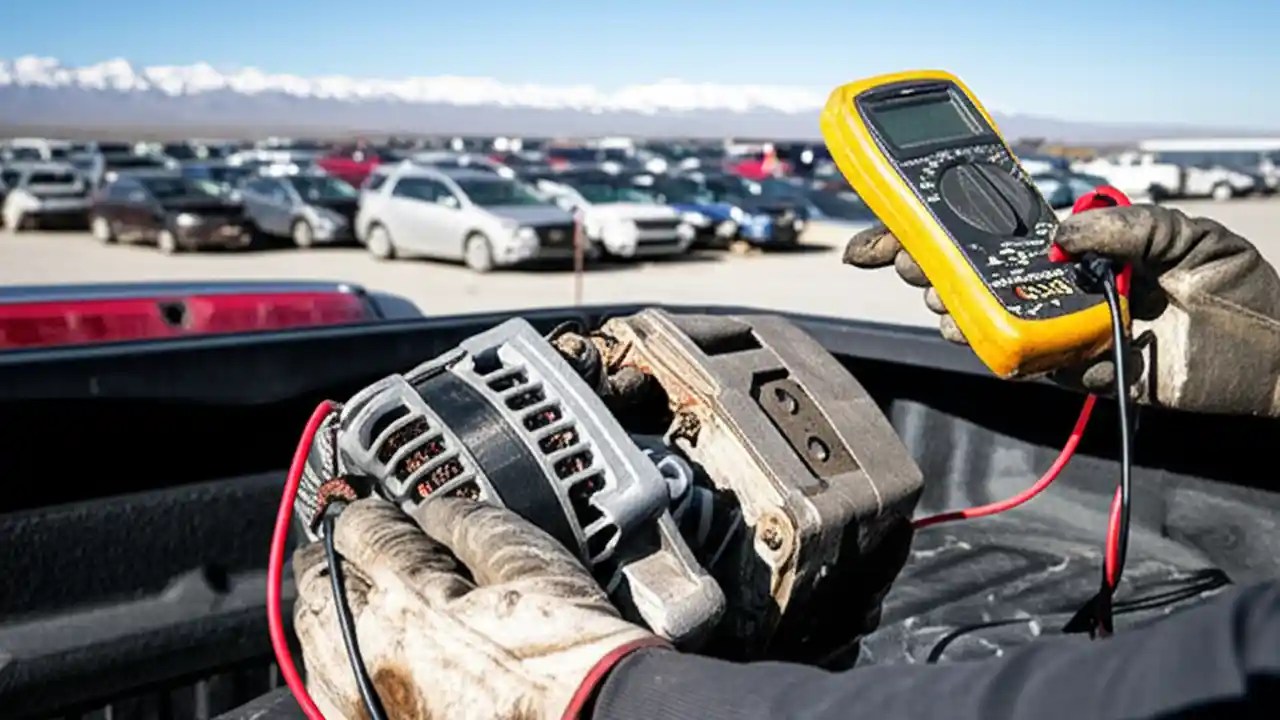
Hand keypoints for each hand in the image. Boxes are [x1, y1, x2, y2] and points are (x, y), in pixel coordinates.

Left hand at [292, 497, 666, 719]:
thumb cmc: (574, 659)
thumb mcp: (534, 566)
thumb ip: (473, 526)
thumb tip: (436, 511)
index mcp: (410, 600)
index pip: (360, 529)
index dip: (370, 508)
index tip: (379, 506)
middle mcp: (373, 655)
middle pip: (319, 582)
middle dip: (336, 553)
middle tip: (355, 539)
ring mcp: (366, 704)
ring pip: (312, 640)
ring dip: (328, 605)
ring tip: (351, 588)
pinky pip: (326, 688)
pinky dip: (331, 660)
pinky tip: (359, 652)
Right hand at [843, 205, 1279, 415]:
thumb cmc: (1237, 285)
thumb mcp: (1182, 235)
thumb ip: (1120, 229)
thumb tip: (1057, 236)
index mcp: (1077, 252)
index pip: (994, 239)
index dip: (933, 236)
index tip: (883, 238)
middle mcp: (1064, 293)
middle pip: (976, 282)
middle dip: (929, 272)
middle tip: (911, 264)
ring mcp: (1070, 335)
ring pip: (992, 328)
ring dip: (958, 314)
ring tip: (947, 302)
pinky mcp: (1087, 375)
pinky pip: (1038, 368)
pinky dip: (1016, 354)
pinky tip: (996, 337)